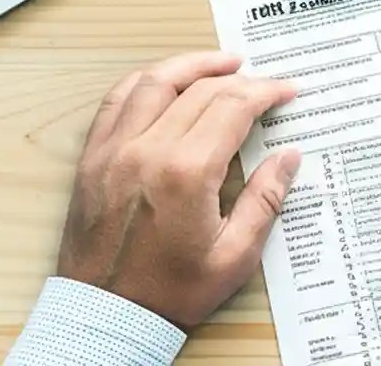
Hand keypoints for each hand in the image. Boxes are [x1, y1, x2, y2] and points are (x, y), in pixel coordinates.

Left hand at [57, 51, 300, 329]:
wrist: (106, 316)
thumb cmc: (169, 293)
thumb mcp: (234, 257)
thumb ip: (265, 200)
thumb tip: (288, 157)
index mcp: (185, 173)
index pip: (233, 107)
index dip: (265, 92)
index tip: (286, 92)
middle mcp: (146, 151)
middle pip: (200, 90)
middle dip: (239, 80)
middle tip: (264, 83)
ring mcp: (113, 151)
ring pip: (154, 82)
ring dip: (192, 65)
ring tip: (221, 63)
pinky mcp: (92, 159)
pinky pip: (117, 101)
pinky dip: (145, 81)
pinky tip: (166, 80)